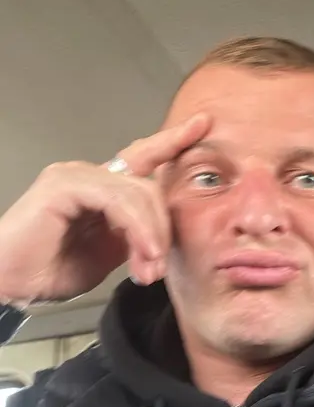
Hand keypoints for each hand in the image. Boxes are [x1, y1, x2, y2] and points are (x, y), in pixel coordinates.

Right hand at [0, 113, 209, 303]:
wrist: (12, 282)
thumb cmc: (51, 268)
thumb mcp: (109, 254)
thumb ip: (134, 238)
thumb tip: (160, 241)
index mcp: (103, 188)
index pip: (142, 158)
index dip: (171, 141)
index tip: (202, 125)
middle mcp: (92, 174)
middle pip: (150, 187)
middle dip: (162, 231)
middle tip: (156, 269)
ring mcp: (77, 174)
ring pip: (138, 194)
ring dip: (151, 235)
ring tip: (148, 268)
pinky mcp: (65, 183)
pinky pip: (117, 199)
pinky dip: (136, 228)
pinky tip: (140, 252)